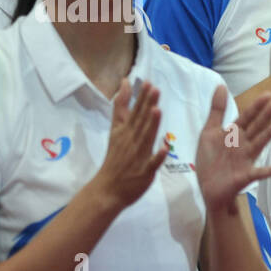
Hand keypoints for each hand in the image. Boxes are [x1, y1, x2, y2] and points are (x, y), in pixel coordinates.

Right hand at [92, 79, 168, 208]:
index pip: (132, 112)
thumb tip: (125, 83)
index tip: (148, 82)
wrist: (107, 188)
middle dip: (147, 105)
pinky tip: (164, 148)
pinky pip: (152, 163)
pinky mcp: (144, 171)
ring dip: (151, 125)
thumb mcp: (115, 129)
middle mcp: (131, 141)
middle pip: (140, 121)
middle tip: (154, 89)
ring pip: (145, 138)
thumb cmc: (115, 158)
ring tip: (156, 110)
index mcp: (124, 132)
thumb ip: (121, 108)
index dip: (140, 98)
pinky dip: (157, 156)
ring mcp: (137, 156)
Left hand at [194, 85, 270, 212]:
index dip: (256, 106)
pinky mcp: (246, 175)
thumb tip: (221, 85)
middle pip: (256, 127)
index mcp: (234, 134)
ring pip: (260, 143)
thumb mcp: (209, 132)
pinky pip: (261, 173)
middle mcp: (243, 144)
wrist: (209, 187)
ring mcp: (246, 159)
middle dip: (267, 114)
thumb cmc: (211, 160)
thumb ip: (217, 110)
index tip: (268, 94)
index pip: (247, 117)